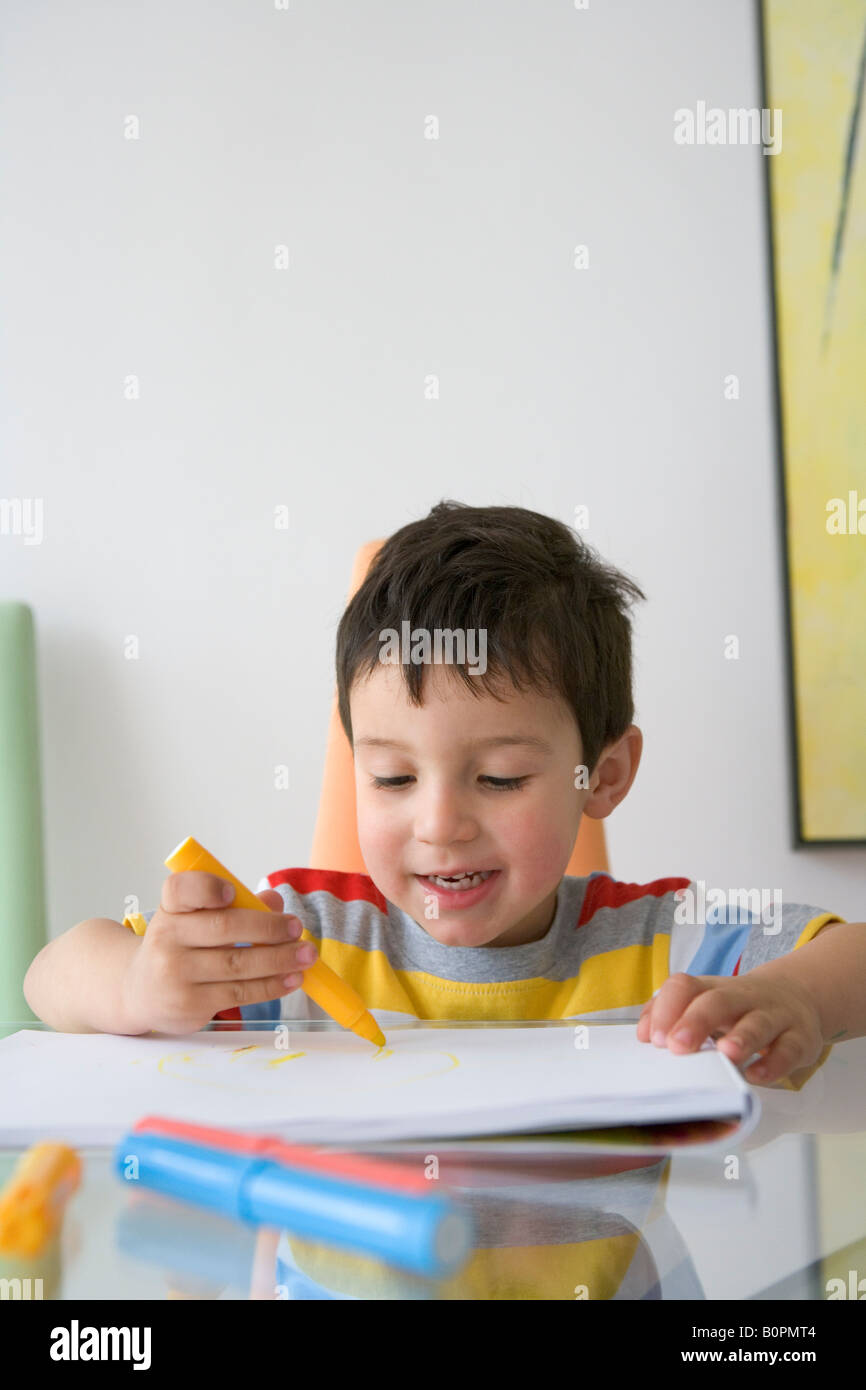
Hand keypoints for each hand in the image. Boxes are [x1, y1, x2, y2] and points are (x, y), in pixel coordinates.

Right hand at [120, 871, 317, 1034]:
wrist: (138, 990)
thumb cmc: (179, 946)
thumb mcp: (197, 919)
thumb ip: (236, 906)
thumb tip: (274, 901)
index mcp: (170, 909)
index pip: (181, 890)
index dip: (208, 889)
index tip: (233, 891)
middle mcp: (166, 939)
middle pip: (224, 928)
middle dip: (268, 928)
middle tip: (296, 928)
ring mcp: (175, 974)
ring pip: (237, 964)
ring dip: (279, 959)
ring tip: (306, 955)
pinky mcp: (189, 1005)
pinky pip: (239, 994)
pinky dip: (271, 985)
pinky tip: (291, 978)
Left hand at [636, 971, 824, 1084]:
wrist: (798, 996)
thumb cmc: (740, 1008)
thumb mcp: (707, 1003)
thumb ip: (673, 1015)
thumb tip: (645, 1035)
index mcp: (713, 989)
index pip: (685, 986)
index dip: (667, 1009)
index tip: (654, 1039)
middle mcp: (744, 998)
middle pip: (718, 1001)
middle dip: (696, 1022)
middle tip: (678, 1046)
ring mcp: (775, 1016)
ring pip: (758, 1023)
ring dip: (741, 1038)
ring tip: (726, 1053)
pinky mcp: (800, 1038)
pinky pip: (789, 1049)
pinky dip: (774, 1063)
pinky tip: (757, 1075)